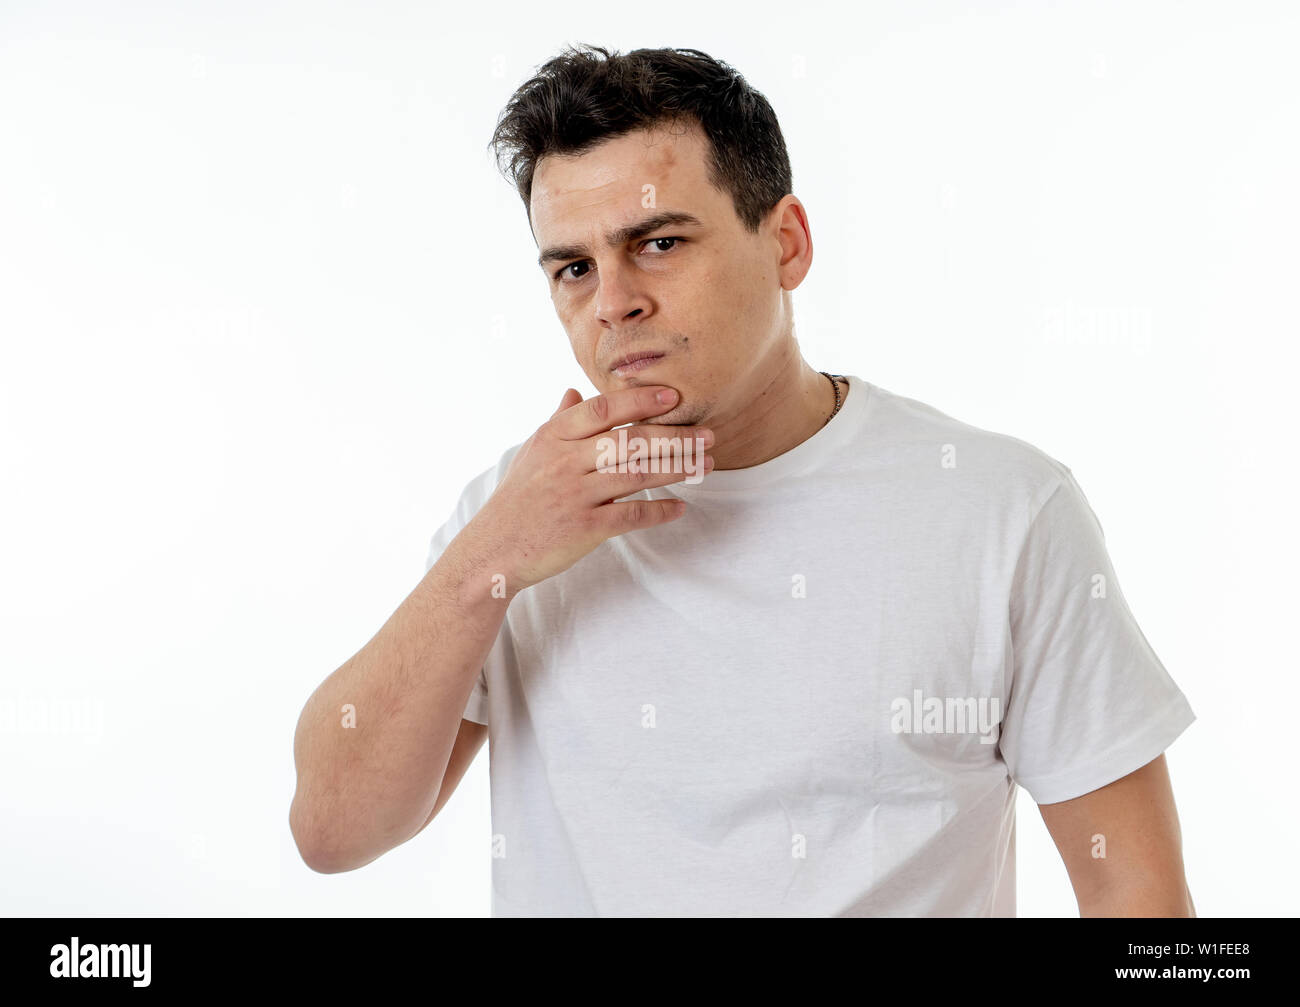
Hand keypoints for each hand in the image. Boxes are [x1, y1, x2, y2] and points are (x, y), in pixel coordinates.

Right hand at [461, 385, 712, 593]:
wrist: (493, 549)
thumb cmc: (517, 499)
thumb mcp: (532, 453)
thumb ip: (558, 421)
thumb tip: (572, 391)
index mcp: (554, 437)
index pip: (603, 409)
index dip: (640, 400)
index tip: (674, 397)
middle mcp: (565, 462)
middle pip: (629, 440)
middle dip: (675, 436)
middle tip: (709, 434)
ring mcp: (575, 495)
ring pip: (636, 475)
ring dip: (677, 469)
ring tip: (706, 465)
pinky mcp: (583, 529)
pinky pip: (630, 516)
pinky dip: (658, 511)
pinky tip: (680, 508)